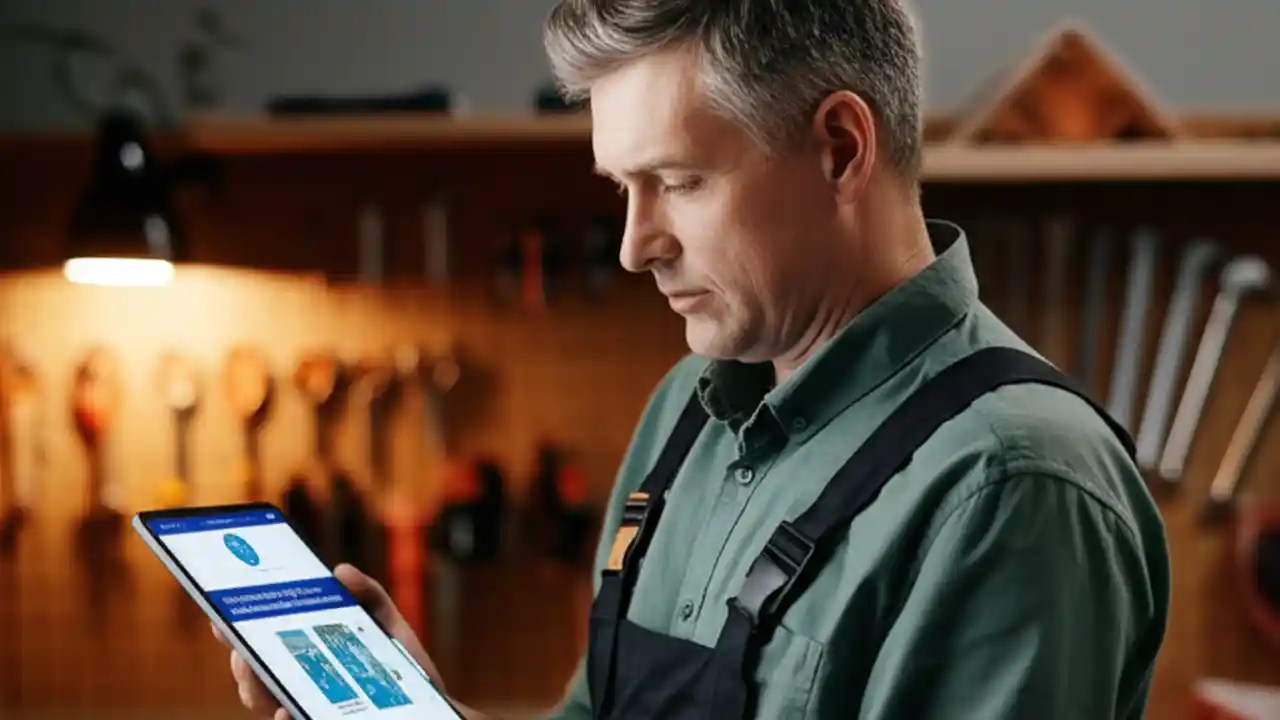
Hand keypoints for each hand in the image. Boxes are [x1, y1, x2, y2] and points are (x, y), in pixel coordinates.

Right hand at [214, 563, 445, 718]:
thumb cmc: (403, 664)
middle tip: (240, 643)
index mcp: (303, 654)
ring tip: (256, 672)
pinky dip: (282, 719)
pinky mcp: (318, 718)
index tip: (219, 616)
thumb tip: (340, 571)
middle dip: (240, 658)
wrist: (433, 705)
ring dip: (253, 688)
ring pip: (263, 701)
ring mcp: (305, 706)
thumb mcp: (388, 623)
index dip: (231, 631)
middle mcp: (296, 684)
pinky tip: (285, 710)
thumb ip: (369, 594)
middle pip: (251, 675)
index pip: (257, 644)